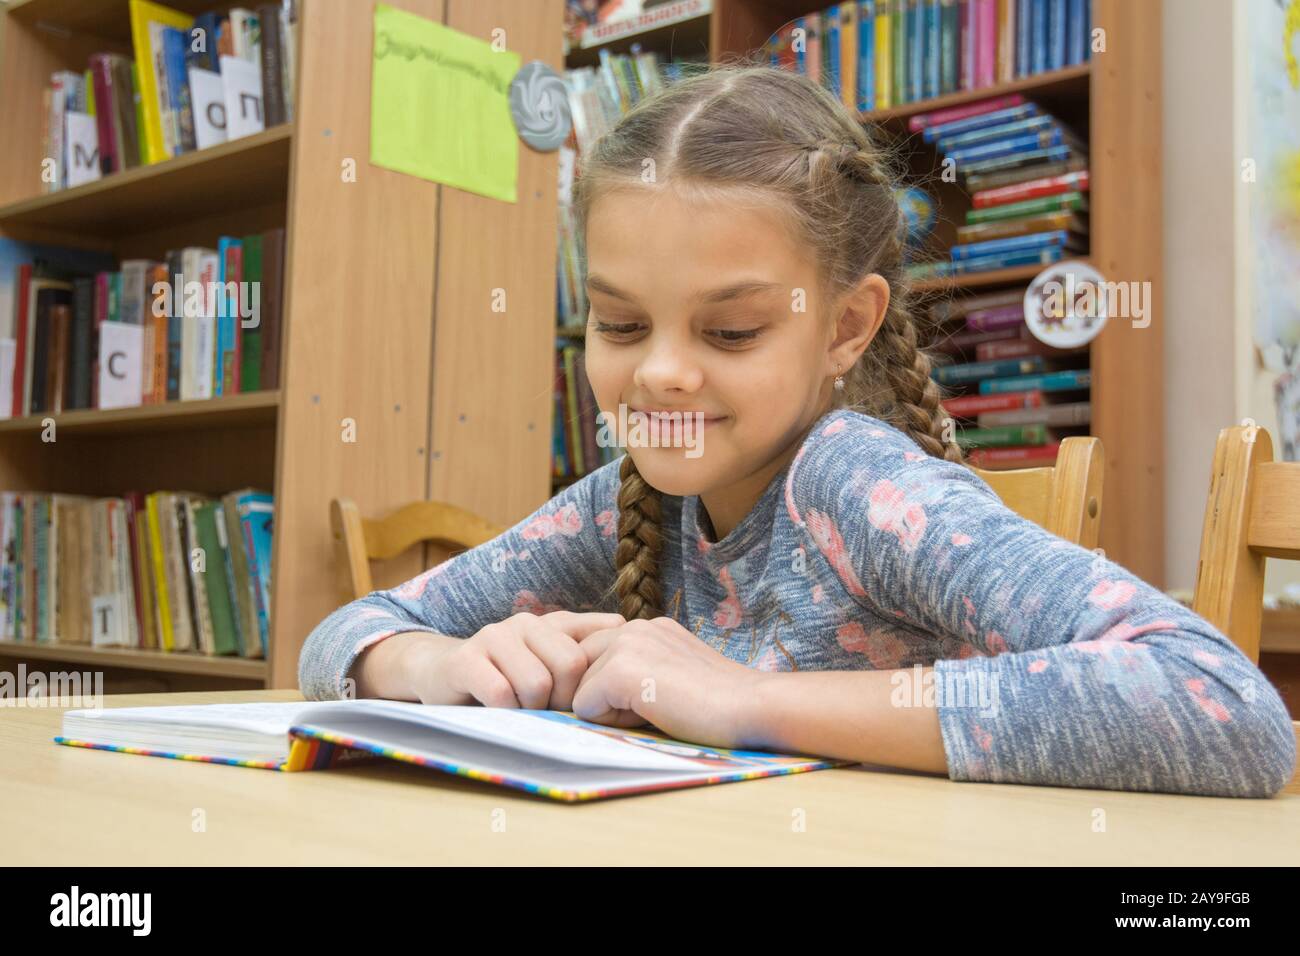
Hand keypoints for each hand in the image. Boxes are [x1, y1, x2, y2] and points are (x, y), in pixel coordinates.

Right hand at [418, 611, 625, 709]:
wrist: (441, 675)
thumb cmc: (506, 677)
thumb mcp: (551, 665)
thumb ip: (588, 654)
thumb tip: (633, 646)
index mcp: (555, 624)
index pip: (602, 639)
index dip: (599, 679)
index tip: (588, 701)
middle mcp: (527, 623)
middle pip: (571, 665)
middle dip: (564, 699)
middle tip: (547, 711)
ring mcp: (495, 637)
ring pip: (537, 683)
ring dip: (530, 708)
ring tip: (518, 708)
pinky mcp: (466, 659)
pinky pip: (501, 693)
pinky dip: (504, 712)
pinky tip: (495, 709)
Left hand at [571, 616, 762, 748]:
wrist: (751, 706)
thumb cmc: (720, 705)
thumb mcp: (672, 675)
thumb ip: (639, 672)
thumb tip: (593, 693)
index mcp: (647, 628)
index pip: (594, 659)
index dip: (613, 691)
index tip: (656, 699)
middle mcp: (633, 626)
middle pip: (580, 672)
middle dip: (604, 698)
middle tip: (655, 706)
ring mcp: (626, 644)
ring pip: (580, 690)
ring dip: (610, 710)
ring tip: (657, 709)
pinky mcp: (621, 669)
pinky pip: (583, 708)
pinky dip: (612, 722)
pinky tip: (653, 714)